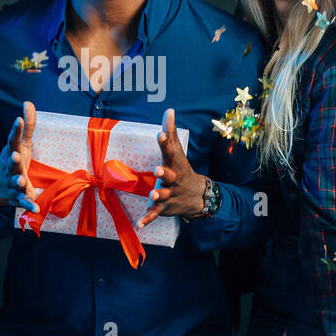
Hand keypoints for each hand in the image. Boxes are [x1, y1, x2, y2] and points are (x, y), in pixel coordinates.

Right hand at [0, 102, 39, 211]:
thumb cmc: (12, 162)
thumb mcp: (21, 145)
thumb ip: (28, 127)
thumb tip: (28, 103)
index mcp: (11, 154)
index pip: (13, 141)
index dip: (16, 131)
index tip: (18, 120)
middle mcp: (10, 168)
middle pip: (11, 163)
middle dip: (12, 160)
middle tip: (15, 156)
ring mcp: (13, 183)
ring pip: (15, 183)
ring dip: (18, 183)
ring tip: (22, 182)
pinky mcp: (18, 197)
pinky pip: (23, 202)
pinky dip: (29, 206)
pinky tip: (37, 209)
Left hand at [138, 108, 206, 228]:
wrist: (197, 195)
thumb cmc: (182, 168)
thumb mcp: (177, 150)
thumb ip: (170, 131)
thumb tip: (169, 109)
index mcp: (174, 164)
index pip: (170, 152)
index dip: (165, 143)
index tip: (160, 134)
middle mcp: (174, 179)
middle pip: (170, 175)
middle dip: (164, 172)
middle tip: (158, 168)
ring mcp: (170, 194)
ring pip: (163, 195)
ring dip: (158, 195)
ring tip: (152, 194)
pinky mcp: (164, 207)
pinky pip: (155, 214)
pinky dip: (147, 219)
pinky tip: (139, 225)